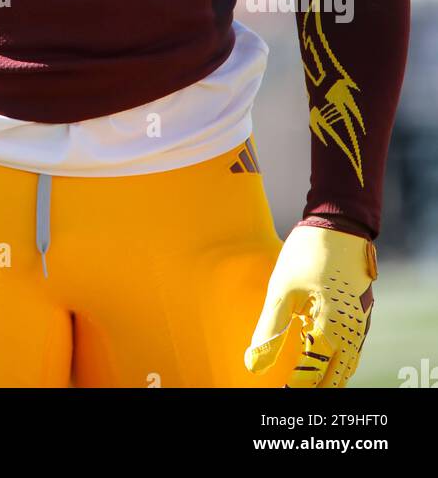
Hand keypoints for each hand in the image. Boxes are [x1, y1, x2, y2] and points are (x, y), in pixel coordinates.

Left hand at [245, 224, 376, 387]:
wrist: (338, 221)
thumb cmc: (307, 253)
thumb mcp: (282, 290)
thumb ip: (270, 331)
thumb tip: (253, 365)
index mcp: (335, 327)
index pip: (317, 373)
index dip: (299, 386)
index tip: (283, 392)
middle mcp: (354, 329)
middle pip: (338, 373)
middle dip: (317, 384)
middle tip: (294, 390)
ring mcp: (360, 320)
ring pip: (348, 360)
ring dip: (329, 372)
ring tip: (306, 380)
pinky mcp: (360, 310)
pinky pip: (352, 344)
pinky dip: (337, 355)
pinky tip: (320, 353)